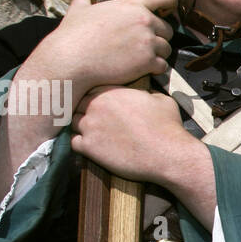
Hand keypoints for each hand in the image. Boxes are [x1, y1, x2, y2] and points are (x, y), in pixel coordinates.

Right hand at [25, 0, 176, 99]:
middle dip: (158, 37)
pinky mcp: (147, 62)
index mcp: (131, 4)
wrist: (70, 60)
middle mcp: (144, 21)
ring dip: (157, 55)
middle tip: (142, 46)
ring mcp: (147, 41)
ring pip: (166, 49)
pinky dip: (154, 70)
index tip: (164, 13)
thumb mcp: (79, 10)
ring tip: (139, 59)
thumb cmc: (72, 36)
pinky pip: (162, 66)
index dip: (170, 4)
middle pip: (168, 29)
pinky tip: (141, 70)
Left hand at [70, 85, 196, 185]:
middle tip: (94, 118)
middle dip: (84, 110)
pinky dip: (80, 144)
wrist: (166, 153)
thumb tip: (147, 95)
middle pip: (77, 104)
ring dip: (80, 126)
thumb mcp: (161, 100)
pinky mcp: (89, 148)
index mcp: (111, 92)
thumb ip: (147, 94)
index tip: (100, 104)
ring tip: (92, 133)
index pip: (90, 88)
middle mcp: (96, 106)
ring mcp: (90, 127)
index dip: (94, 96)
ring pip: (73, 122)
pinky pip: (73, 142)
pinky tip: (91, 147)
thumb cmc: (167, 126)